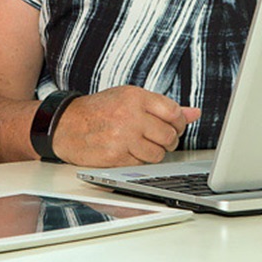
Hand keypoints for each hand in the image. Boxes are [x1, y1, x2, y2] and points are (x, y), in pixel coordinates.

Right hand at [50, 85, 200, 166]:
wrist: (67, 125)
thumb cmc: (101, 110)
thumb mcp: (130, 98)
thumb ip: (163, 107)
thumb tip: (195, 113)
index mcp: (135, 97)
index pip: (173, 113)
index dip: (178, 123)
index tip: (172, 126)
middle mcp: (130, 115)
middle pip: (169, 135)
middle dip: (168, 140)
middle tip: (158, 138)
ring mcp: (123, 137)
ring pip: (158, 154)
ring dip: (154, 153)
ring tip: (142, 145)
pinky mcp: (116, 157)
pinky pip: (142, 165)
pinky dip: (139, 162)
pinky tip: (129, 152)